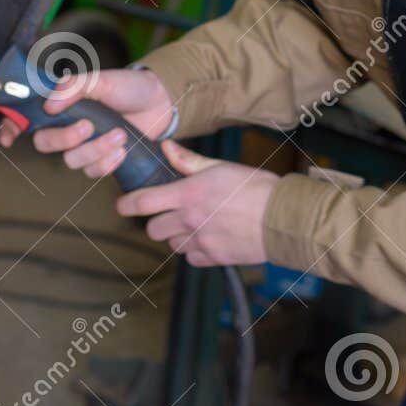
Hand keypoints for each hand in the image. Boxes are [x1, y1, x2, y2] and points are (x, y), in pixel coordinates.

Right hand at [0, 67, 175, 177]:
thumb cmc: (128, 86)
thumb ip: (73, 87)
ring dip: (96, 149)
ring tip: (119, 134)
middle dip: (66, 139)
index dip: (11, 127)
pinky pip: (93, 172)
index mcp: (61, 104)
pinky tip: (123, 150)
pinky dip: (108, 162)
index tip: (8, 137)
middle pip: (45, 144)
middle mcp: (67, 126)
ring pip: (72, 160)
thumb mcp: (101, 79)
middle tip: (89, 126)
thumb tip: (49, 105)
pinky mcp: (101, 160)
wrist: (159, 102)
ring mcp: (84, 145)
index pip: (26, 117)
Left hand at [117, 140, 276, 266]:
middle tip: (168, 213)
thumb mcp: (221, 167)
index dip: (127, 204)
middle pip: (153, 229)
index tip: (122, 205)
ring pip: (171, 244)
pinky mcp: (214, 258)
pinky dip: (194, 250)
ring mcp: (201, 242)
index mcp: (188, 194)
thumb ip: (188, 161)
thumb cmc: (256, 187)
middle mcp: (190, 220)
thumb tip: (165, 147)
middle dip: (156, 221)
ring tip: (194, 224)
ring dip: (176, 235)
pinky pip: (191, 258)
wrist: (283, 218)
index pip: (144, 202)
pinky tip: (207, 238)